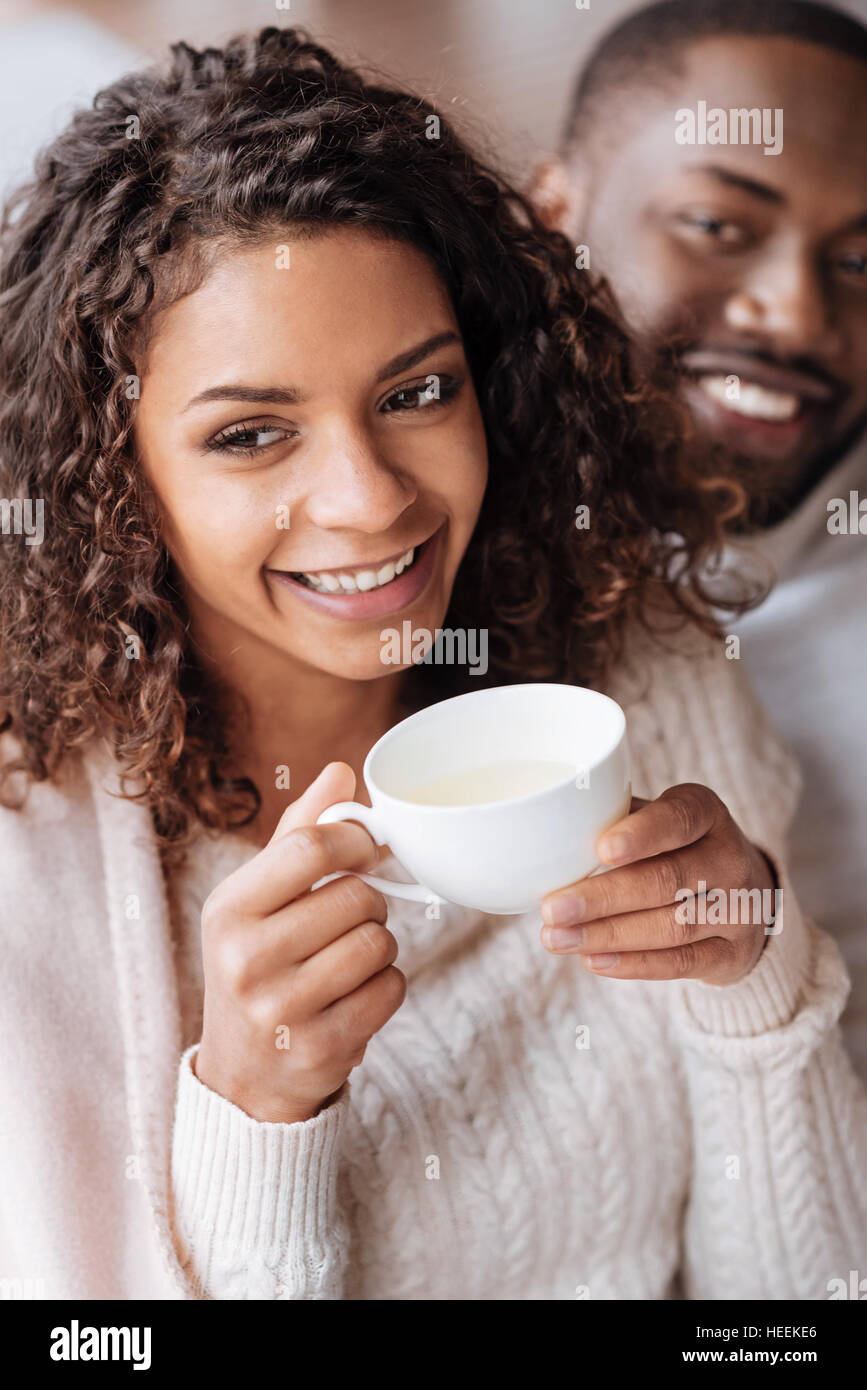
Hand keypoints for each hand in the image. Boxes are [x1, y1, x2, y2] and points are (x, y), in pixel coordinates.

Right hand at [195, 762, 405, 1123]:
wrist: (244, 1073)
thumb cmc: (259, 963)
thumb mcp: (259, 896)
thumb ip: (301, 831)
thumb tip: (342, 772)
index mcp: (228, 909)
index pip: (309, 848)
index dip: (353, 841)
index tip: (364, 850)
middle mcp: (247, 959)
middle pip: (356, 897)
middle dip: (368, 901)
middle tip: (350, 917)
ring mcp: (283, 1009)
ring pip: (380, 943)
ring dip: (380, 944)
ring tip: (349, 957)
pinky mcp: (322, 1048)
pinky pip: (391, 989)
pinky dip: (386, 986)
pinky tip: (354, 995)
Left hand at [540, 783, 776, 984]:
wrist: (742, 897)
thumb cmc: (675, 849)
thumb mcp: (655, 822)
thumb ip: (615, 822)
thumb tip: (552, 839)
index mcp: (707, 813)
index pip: (679, 818)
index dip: (642, 834)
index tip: (601, 848)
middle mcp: (729, 858)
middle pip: (666, 881)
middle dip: (604, 897)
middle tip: (552, 908)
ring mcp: (738, 910)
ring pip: (671, 926)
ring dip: (608, 935)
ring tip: (557, 938)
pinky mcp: (732, 954)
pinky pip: (680, 963)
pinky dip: (633, 964)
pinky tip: (592, 960)